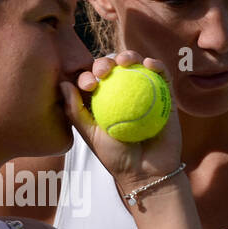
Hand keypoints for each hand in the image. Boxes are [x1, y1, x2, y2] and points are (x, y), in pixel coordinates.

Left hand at [59, 49, 182, 192]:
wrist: (147, 173)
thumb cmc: (116, 158)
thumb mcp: (91, 135)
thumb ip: (75, 112)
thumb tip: (63, 83)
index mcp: (104, 101)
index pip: (93, 80)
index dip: (87, 75)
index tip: (88, 85)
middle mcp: (124, 94)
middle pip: (114, 68)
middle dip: (105, 62)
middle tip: (103, 70)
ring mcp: (145, 92)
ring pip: (137, 66)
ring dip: (130, 55)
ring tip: (126, 60)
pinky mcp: (164, 95)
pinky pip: (162, 76)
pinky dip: (157, 65)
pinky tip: (150, 64)